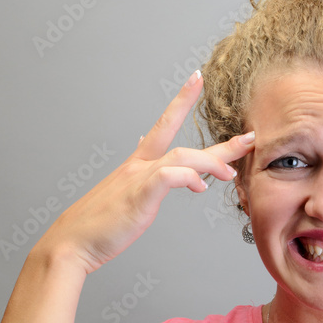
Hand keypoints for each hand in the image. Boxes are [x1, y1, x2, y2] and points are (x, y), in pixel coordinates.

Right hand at [33, 71, 255, 273]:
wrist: (72, 242)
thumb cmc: (100, 224)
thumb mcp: (125, 194)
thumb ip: (140, 176)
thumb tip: (148, 156)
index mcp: (137, 163)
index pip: (163, 125)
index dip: (181, 101)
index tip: (197, 81)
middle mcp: (138, 164)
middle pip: (182, 139)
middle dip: (220, 140)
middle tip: (249, 136)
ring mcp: (138, 178)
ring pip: (183, 156)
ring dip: (212, 163)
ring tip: (231, 175)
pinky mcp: (140, 195)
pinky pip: (170, 176)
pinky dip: (189, 177)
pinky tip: (201, 188)